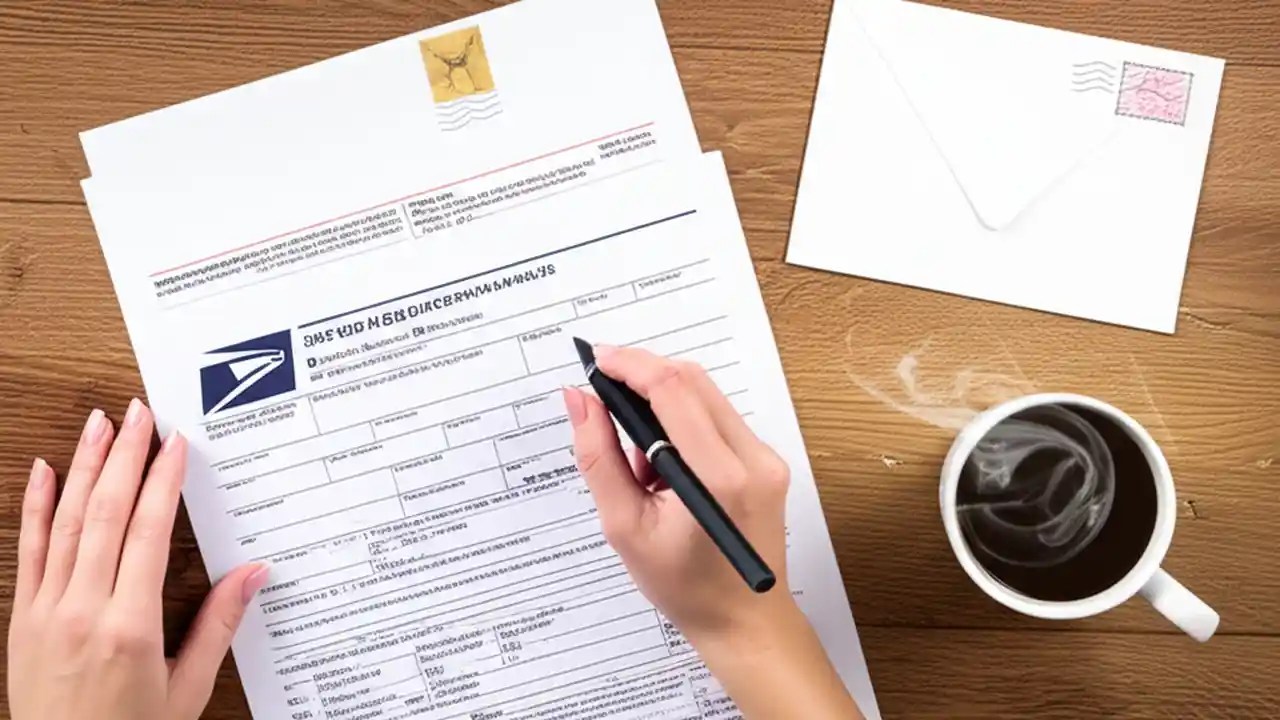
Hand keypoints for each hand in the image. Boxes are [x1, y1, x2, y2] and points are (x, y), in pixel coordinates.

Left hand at [8, 400, 269, 719]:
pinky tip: (45, 471)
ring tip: (100, 424)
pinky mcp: (22, 619)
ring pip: (66, 522)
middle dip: (125, 455)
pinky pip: (30, 551)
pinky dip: (36, 507)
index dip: (164, 480)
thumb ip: (219, 625)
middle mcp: (84, 610)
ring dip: (85, 466)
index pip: (149, 531)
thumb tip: (256, 572)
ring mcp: (47, 611)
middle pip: (106, 513)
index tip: (176, 443)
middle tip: (139, 412)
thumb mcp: (187, 689)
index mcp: (132, 626)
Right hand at [563, 347, 861, 718]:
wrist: (743, 621)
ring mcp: (766, 458)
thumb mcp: (624, 526)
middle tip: (603, 397)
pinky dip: (683, 425)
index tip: (596, 360)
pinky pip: (718, 419)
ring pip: (705, 396)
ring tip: (638, 463)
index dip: (630, 365)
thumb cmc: (685, 587)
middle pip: (692, 382)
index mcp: (718, 479)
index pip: (673, 390)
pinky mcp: (766, 461)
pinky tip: (663, 470)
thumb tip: (580, 401)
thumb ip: (598, 457)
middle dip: (642, 377)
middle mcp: (752, 460)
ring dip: (662, 406)